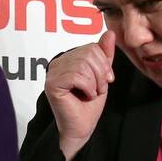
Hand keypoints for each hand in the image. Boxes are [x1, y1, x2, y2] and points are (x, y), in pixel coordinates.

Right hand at [46, 29, 114, 160]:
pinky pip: (77, 75)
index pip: (92, 47)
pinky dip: (88, 88)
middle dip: (100, 73)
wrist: (82, 127)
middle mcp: (57, 62)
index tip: (104, 81)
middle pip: (88, 53)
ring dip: (94, 83)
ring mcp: (52, 72)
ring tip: (91, 93)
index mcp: (68, 58)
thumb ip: (104, 55)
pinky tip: (85, 96)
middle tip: (98, 89)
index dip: (103, 64)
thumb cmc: (89, 105)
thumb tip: (109, 33)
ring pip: (83, 64)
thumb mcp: (101, 75)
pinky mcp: (52, 84)